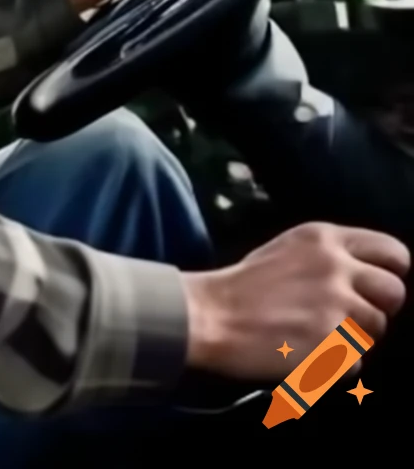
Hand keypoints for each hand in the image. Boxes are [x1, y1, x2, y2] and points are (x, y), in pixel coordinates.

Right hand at [182, 222, 409, 379]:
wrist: (210, 315)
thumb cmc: (244, 285)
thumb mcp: (287, 249)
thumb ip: (330, 256)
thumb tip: (367, 276)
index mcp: (323, 238)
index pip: (393, 252)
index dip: (390, 272)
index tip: (373, 286)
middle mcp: (335, 266)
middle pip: (393, 292)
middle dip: (376, 308)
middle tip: (347, 316)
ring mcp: (334, 305)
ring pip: (376, 330)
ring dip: (353, 337)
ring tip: (317, 335)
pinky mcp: (330, 344)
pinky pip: (354, 362)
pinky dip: (334, 365)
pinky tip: (305, 353)